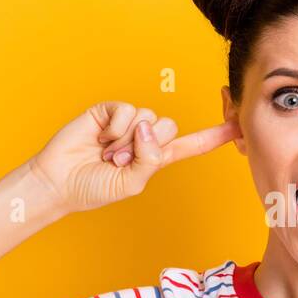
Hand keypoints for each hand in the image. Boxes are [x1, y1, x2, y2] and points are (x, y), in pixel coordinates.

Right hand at [29, 101, 240, 213]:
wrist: (59, 181)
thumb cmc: (94, 188)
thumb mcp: (132, 183)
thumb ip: (150, 159)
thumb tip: (149, 126)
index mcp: (156, 157)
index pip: (191, 145)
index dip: (214, 136)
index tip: (238, 125)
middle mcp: (145, 137)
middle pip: (169, 128)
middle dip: (145, 147)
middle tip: (119, 162)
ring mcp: (127, 122)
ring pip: (148, 118)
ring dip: (126, 141)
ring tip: (106, 154)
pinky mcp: (109, 111)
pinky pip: (127, 110)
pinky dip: (115, 128)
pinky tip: (100, 139)